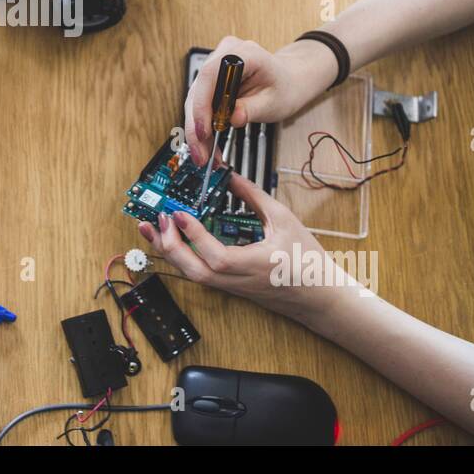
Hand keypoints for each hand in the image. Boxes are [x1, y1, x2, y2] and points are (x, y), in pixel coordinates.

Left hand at [137, 174, 354, 325]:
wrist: (320, 296)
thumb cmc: (307, 261)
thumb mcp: (284, 221)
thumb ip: (255, 198)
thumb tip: (231, 177)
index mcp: (254, 265)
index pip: (216, 256)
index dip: (194, 235)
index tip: (179, 213)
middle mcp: (237, 280)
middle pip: (194, 271)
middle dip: (168, 246)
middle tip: (157, 220)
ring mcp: (232, 286)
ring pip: (192, 274)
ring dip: (169, 252)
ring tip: (153, 229)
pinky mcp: (230, 286)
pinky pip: (199, 273)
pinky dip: (182, 257)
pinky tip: (173, 241)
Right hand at [185, 36, 336, 165]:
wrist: (289, 79)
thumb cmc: (284, 86)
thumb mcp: (273, 102)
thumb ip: (252, 109)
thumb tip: (232, 119)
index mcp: (243, 53)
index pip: (210, 75)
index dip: (201, 104)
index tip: (203, 131)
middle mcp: (224, 54)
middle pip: (198, 90)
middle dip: (196, 125)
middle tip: (201, 153)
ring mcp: (215, 65)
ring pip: (195, 99)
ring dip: (196, 128)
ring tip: (204, 153)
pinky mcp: (212, 79)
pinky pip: (200, 101)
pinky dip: (202, 123)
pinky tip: (206, 142)